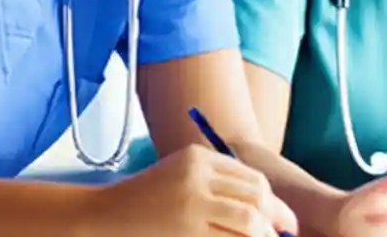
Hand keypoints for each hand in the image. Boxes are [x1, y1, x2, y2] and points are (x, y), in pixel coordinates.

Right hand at [92, 144, 297, 235]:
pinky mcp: (186, 231)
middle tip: (286, 235)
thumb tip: (262, 209)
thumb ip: (214, 184)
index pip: (252, 178)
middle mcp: (197, 176)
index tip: (281, 219)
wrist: (100, 216)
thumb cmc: (143, 202)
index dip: (273, 201)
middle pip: (256, 196)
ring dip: (266, 236)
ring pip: (249, 220)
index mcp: (198, 158)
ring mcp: (191, 204)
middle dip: (278, 218)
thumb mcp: (179, 178)